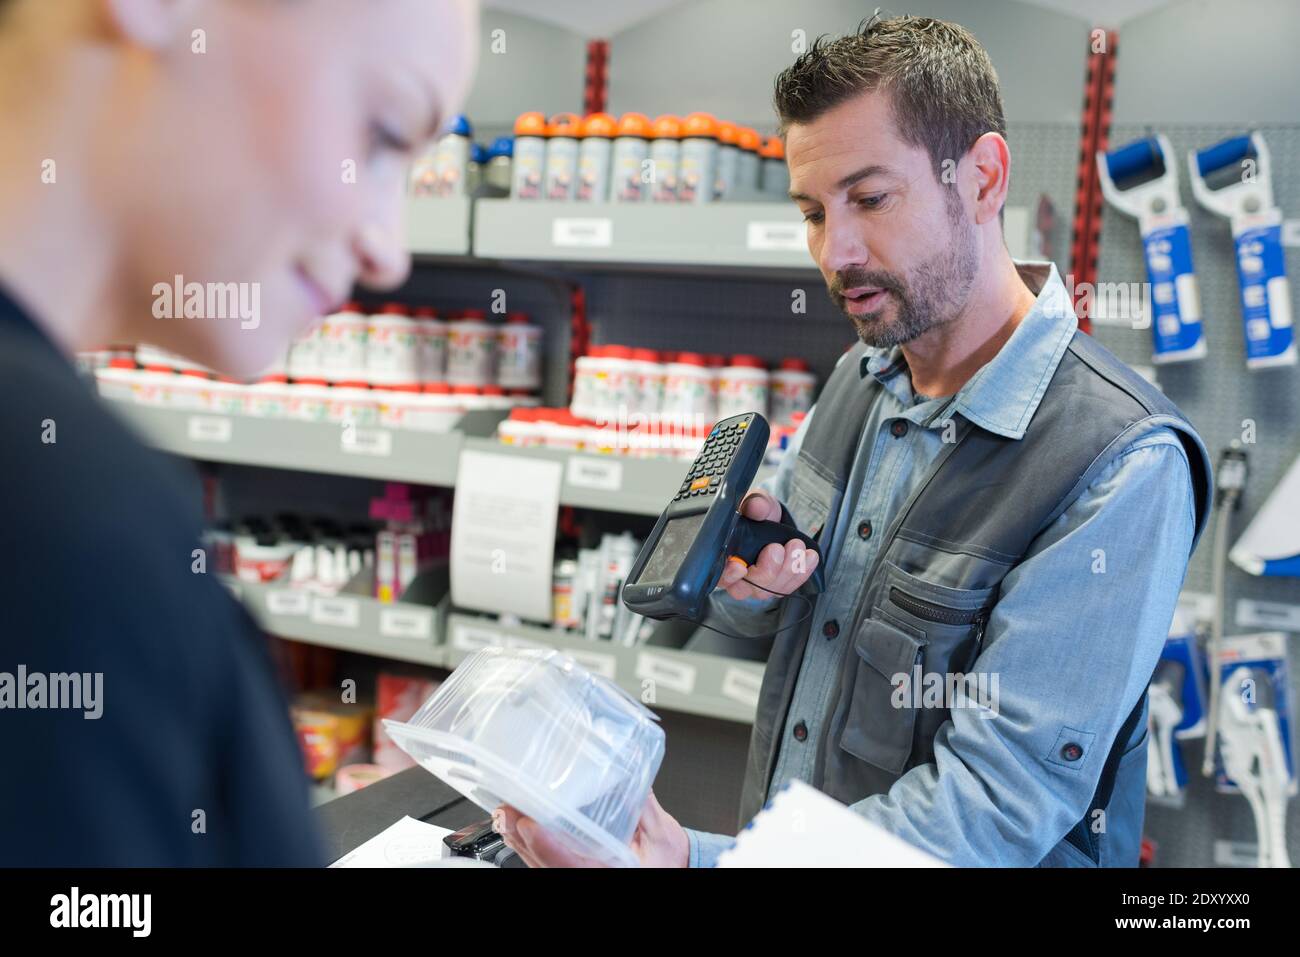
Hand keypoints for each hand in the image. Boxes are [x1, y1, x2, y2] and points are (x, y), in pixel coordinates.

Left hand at [493, 790, 688, 867]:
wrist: (675, 870)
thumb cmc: (667, 859)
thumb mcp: (661, 833)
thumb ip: (644, 805)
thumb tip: (630, 772)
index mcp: (611, 870)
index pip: (571, 864)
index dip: (548, 846)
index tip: (531, 825)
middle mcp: (590, 874)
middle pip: (545, 863)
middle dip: (523, 837)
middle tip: (509, 809)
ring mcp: (580, 874)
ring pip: (539, 865)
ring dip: (520, 841)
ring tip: (507, 813)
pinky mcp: (574, 870)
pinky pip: (543, 863)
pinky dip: (527, 846)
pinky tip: (517, 827)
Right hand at [715, 490, 819, 601]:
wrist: (774, 519)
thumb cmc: (758, 514)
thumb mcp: (756, 502)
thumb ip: (754, 503)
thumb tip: (756, 507)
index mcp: (723, 556)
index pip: (718, 574)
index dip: (728, 575)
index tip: (740, 566)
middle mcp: (736, 575)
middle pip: (745, 588)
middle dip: (766, 570)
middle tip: (777, 548)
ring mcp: (756, 584)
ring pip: (768, 591)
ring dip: (787, 570)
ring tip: (797, 546)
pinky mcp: (776, 586)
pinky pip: (788, 588)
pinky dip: (801, 572)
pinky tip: (809, 557)